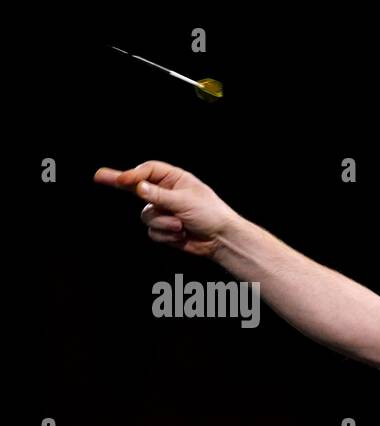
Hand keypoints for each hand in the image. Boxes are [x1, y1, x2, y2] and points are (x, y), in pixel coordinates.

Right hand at [93, 160, 239, 257]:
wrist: (221, 239)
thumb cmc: (210, 214)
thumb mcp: (185, 201)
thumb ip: (159, 195)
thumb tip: (137, 186)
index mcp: (174, 179)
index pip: (147, 172)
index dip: (133, 176)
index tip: (122, 180)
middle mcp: (165, 193)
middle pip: (136, 188)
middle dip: (120, 183)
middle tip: (98, 176)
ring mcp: (162, 211)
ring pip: (146, 215)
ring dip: (163, 223)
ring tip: (182, 225)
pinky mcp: (163, 229)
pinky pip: (152, 231)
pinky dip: (166, 235)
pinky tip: (182, 235)